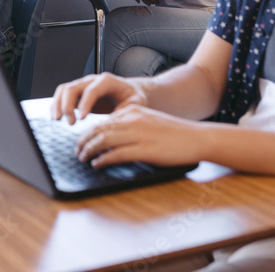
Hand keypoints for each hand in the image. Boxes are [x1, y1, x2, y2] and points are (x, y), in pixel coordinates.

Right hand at [50, 72, 147, 124]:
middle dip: (68, 105)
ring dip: (58, 104)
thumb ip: (126, 109)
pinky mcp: (78, 94)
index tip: (82, 119)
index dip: (85, 103)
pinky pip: (62, 95)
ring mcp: (83, 86)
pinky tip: (56, 117)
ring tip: (58, 120)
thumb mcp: (136, 103)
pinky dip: (56, 105)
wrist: (129, 93)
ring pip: (64, 90)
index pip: (92, 90)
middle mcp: (92, 81)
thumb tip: (112, 119)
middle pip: (73, 87)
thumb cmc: (133, 97)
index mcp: (107, 81)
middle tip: (70, 122)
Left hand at [75, 104, 205, 168]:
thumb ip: (131, 126)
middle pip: (99, 130)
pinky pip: (116, 154)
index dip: (88, 133)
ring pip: (103, 141)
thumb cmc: (175, 133)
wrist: (197, 138)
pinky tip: (97, 164)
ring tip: (82, 158)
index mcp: (133, 110)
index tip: (81, 141)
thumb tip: (111, 139)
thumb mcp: (150, 121)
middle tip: (77, 152)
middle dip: (84, 142)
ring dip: (89, 151)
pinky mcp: (144, 150)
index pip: (103, 121)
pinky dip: (103, 159)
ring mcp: (138, 134)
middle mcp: (133, 119)